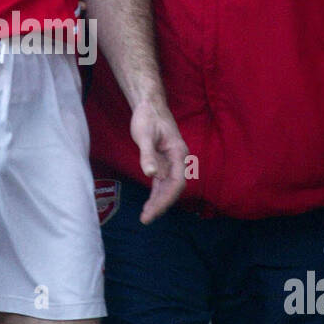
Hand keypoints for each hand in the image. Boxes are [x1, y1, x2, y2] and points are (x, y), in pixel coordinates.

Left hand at [129, 98, 186, 222]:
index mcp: (178, 153)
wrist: (149, 105)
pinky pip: (162, 182)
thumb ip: (148, 155)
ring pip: (168, 187)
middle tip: (146, 219)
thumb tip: (151, 174)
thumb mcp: (145, 135)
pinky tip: (149, 204)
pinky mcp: (163, 162)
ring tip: (146, 216)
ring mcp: (171, 162)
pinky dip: (156, 193)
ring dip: (158, 202)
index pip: (176, 182)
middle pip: (173, 188)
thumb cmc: (148, 117)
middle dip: (161, 204)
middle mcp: (178, 160)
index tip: (154, 211)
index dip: (166, 198)